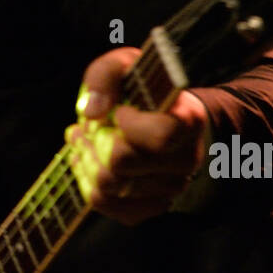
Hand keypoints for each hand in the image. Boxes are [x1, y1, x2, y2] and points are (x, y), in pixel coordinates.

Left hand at [65, 46, 213, 224]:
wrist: (163, 118)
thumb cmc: (143, 91)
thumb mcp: (126, 66)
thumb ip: (106, 76)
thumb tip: (92, 112)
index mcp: (188, 121)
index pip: (160, 135)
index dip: (128, 125)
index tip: (119, 112)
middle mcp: (186, 160)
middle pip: (122, 163)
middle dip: (93, 142)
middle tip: (84, 128)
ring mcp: (171, 187)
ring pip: (109, 186)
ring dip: (87, 160)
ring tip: (85, 140)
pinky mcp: (152, 205)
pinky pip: (107, 205)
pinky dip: (88, 183)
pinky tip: (88, 161)